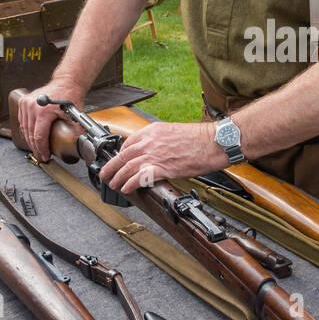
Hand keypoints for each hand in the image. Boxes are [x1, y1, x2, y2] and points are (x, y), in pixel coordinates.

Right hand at [19, 79, 84, 160]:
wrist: (66, 82)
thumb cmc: (70, 96)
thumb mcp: (75, 114)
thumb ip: (76, 130)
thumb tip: (78, 143)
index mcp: (43, 111)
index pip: (39, 136)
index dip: (42, 149)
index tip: (45, 156)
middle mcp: (32, 107)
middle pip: (30, 134)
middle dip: (35, 147)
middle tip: (41, 155)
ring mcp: (26, 103)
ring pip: (24, 128)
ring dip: (30, 140)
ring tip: (37, 148)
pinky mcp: (23, 102)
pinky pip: (22, 120)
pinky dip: (26, 130)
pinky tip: (31, 136)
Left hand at [100, 121, 221, 193]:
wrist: (214, 142)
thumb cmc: (200, 139)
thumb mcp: (174, 133)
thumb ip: (160, 141)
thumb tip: (155, 152)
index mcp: (153, 130)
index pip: (128, 142)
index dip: (120, 154)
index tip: (118, 161)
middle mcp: (151, 141)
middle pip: (123, 155)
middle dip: (111, 166)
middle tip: (105, 174)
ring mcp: (155, 154)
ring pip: (127, 167)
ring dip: (117, 177)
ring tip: (113, 184)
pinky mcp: (162, 167)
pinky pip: (140, 177)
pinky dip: (130, 183)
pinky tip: (126, 188)